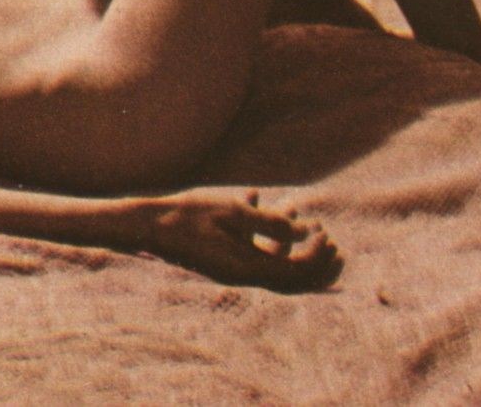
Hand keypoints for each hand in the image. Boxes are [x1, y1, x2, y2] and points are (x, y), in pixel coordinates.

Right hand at [139, 190, 341, 291]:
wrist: (144, 226)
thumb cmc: (186, 216)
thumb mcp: (231, 212)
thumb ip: (269, 222)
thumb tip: (304, 230)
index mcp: (245, 269)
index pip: (295, 273)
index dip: (316, 256)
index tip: (324, 232)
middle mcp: (241, 276)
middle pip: (292, 282)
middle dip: (317, 266)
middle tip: (336, 246)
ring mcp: (231, 270)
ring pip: (274, 266)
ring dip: (295, 248)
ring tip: (309, 220)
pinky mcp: (222, 259)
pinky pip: (253, 252)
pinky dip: (265, 235)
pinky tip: (257, 198)